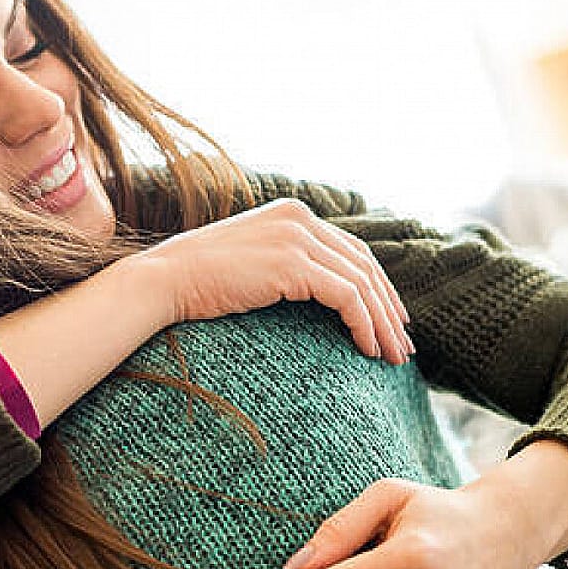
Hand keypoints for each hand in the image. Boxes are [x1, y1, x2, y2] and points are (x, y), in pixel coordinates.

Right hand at [137, 198, 413, 364]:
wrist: (165, 279)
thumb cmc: (197, 280)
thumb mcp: (250, 262)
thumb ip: (284, 264)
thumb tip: (313, 293)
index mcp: (292, 212)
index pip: (352, 251)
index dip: (378, 287)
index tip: (391, 322)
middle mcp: (300, 217)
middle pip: (365, 265)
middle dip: (388, 309)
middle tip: (402, 346)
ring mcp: (297, 237)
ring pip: (362, 283)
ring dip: (382, 324)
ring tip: (391, 356)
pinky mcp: (293, 264)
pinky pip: (347, 297)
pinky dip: (364, 324)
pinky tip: (367, 349)